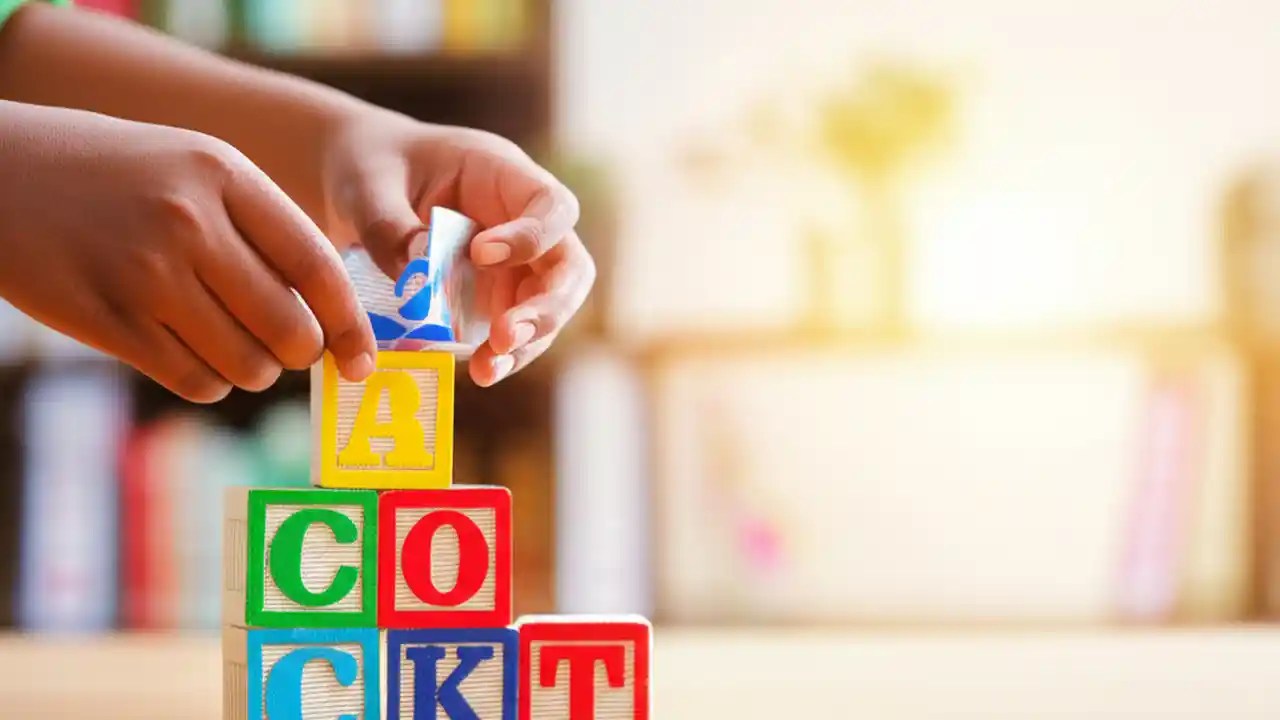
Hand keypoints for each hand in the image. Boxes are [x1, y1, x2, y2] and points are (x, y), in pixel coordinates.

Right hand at [0, 103, 375, 401]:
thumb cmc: (114, 174)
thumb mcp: (194, 165)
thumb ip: (261, 228)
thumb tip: (328, 313)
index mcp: (222, 175)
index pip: (317, 266)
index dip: (351, 322)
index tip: (365, 358)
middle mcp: (188, 223)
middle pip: (290, 327)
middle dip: (301, 352)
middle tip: (289, 346)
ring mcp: (144, 275)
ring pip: (247, 365)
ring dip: (254, 370)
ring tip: (232, 342)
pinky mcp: (107, 321)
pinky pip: (195, 380)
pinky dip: (210, 381)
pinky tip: (191, 352)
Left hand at [322, 111, 594, 385]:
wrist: (355, 184)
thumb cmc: (368, 166)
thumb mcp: (366, 184)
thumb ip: (389, 225)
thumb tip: (420, 269)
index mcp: (503, 174)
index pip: (551, 205)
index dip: (533, 236)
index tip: (480, 255)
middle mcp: (523, 221)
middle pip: (568, 267)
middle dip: (546, 307)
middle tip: (504, 337)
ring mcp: (514, 264)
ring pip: (548, 307)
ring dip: (526, 343)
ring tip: (485, 369)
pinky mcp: (494, 298)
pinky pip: (513, 331)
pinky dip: (499, 355)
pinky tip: (476, 370)